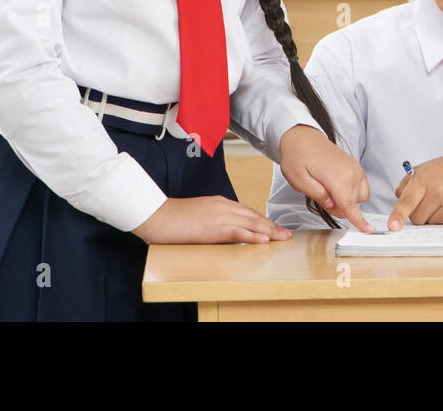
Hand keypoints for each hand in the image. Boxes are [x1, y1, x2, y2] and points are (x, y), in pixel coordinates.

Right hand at [132, 195, 290, 244]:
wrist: (156, 215)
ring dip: (269, 230)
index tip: (274, 227)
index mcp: (219, 203)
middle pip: (253, 216)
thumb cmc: (172, 218)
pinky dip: (252, 235)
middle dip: (271, 225)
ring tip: (282, 237)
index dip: (262, 221)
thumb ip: (212, 220)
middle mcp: (223, 206)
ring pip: (250, 222)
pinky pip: (237, 231)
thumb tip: (222, 231)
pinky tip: (264, 239)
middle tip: (286, 234)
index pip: (246, 212)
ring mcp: (219, 215)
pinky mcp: (213, 227)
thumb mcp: (197, 216)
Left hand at [278, 125, 373, 232]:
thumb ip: (317, 195)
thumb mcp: (298, 180)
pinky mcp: (357, 168)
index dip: (358, 220)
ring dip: (347, 199)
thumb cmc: (298, 157)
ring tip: (328, 188)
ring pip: (360, 197)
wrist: (304, 137)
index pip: (350, 205)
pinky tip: (336, 185)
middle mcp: (351, 173)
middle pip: (353, 204)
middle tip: (321, 194)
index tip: (369, 231)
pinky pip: (362, 188)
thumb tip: (333, 206)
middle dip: (339, 206)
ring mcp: (356, 169)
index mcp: (337, 178)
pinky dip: (352, 192)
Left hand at [387, 151, 442, 229]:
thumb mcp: (425, 168)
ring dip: (436, 215)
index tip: (393, 227)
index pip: (408, 201)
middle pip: (418, 219)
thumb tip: (399, 201)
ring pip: (433, 223)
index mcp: (425, 179)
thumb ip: (406, 184)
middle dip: (420, 214)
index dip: (399, 215)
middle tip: (431, 200)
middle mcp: (439, 190)